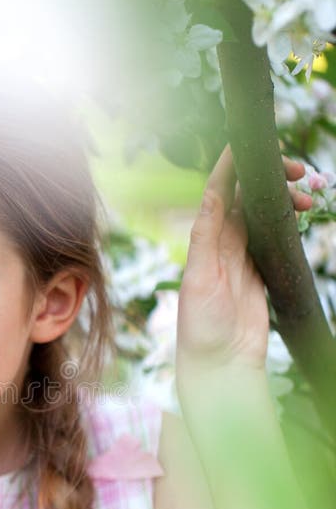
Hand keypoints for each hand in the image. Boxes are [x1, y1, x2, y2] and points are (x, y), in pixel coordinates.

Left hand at [176, 148, 308, 382]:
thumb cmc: (201, 328)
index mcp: (204, 242)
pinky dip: (289, 223)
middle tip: (298, 170)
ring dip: (285, 200)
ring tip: (309, 196)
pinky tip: (302, 214)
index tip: (247, 143)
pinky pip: (275, 239)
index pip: (218, 194)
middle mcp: (222, 246)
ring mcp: (243, 259)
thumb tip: (214, 195)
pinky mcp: (261, 275)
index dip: (232, 166)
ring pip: (265, 216)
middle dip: (270, 179)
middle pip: (248, 199)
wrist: (220, 365)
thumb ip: (206, 237)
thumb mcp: (199, 279)